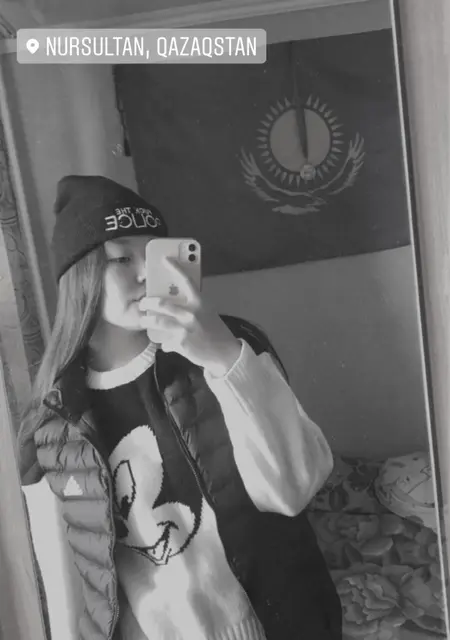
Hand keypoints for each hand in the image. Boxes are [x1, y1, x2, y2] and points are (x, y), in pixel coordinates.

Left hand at [139, 258, 240, 376]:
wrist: (224, 352)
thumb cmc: (214, 331)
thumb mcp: (207, 312)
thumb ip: (192, 306)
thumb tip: (173, 302)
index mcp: (199, 302)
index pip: (186, 280)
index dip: (175, 268)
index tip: (165, 259)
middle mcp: (191, 313)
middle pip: (163, 303)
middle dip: (148, 302)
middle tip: (142, 303)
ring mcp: (185, 328)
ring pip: (158, 321)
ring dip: (147, 320)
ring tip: (143, 320)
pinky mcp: (181, 342)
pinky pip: (166, 341)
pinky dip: (165, 344)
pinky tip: (165, 345)